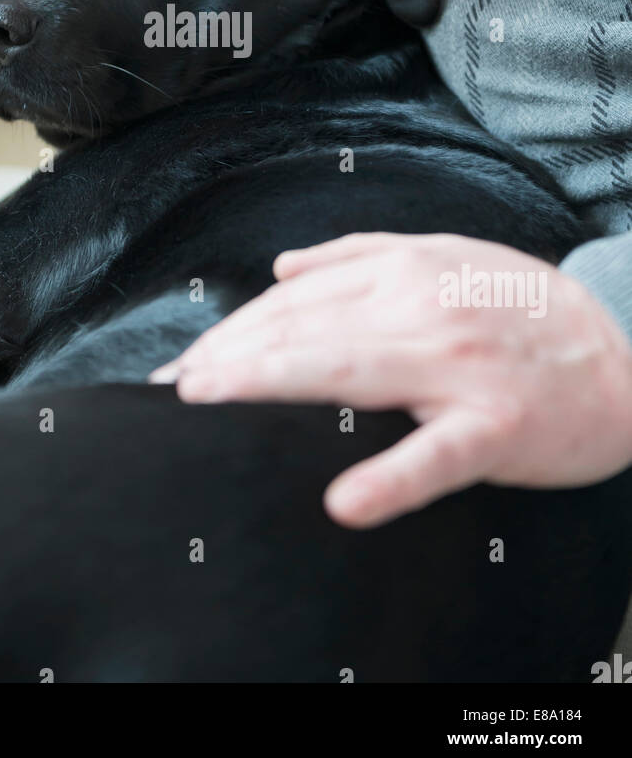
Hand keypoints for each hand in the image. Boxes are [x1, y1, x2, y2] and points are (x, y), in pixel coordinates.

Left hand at [149, 233, 631, 527]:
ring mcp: (457, 367)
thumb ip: (359, 255)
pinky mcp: (497, 426)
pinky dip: (391, 477)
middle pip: (305, 328)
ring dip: (270, 382)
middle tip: (170, 389)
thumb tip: (282, 267)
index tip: (185, 364)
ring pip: (347, 369)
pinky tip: (346, 502)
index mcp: (405, 272)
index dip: (233, 331)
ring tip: (209, 400)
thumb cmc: (523, 307)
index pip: (296, 301)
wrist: (626, 347)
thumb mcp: (445, 254)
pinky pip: (437, 455)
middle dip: (229, 355)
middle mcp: (421, 309)